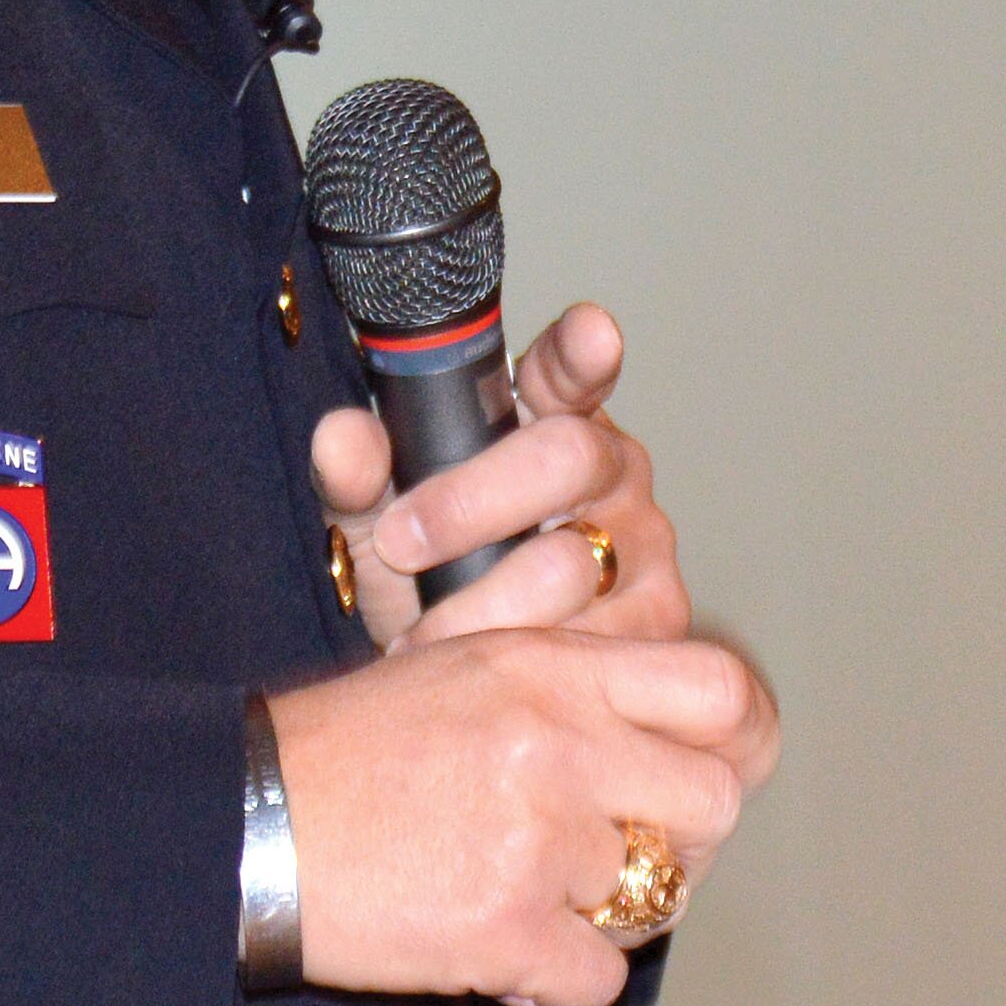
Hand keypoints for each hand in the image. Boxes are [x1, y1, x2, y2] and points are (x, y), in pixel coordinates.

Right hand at [266, 619, 779, 1005]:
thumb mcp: (460, 669)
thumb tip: (653, 737)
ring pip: (655, 900)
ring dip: (606, 920)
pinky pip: (598, 980)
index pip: (719, 691)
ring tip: (539, 914)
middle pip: (715, 800)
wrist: (241, 822)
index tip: (688, 781)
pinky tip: (507, 969)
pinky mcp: (504, 922)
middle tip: (626, 867)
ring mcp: (538, 834)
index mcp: (554, 667)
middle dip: (683, 844)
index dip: (730, 745)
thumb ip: (564, 690)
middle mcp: (560, 741)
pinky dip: (559, 990)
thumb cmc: (341, 752)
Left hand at [309, 304, 679, 649]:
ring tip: (419, 637)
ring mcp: (648, 539)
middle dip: (474, 502)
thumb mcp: (377, 516)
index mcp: (552, 412)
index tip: (589, 334)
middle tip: (401, 545)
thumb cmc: (431, 562)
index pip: (574, 365)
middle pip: (570, 458)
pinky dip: (523, 664)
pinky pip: (593, 641)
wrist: (468, 655)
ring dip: (484, 609)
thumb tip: (342, 438)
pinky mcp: (663, 616)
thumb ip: (357, 475)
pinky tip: (479, 672)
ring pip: (575, 567)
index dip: (584, 348)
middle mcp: (615, 464)